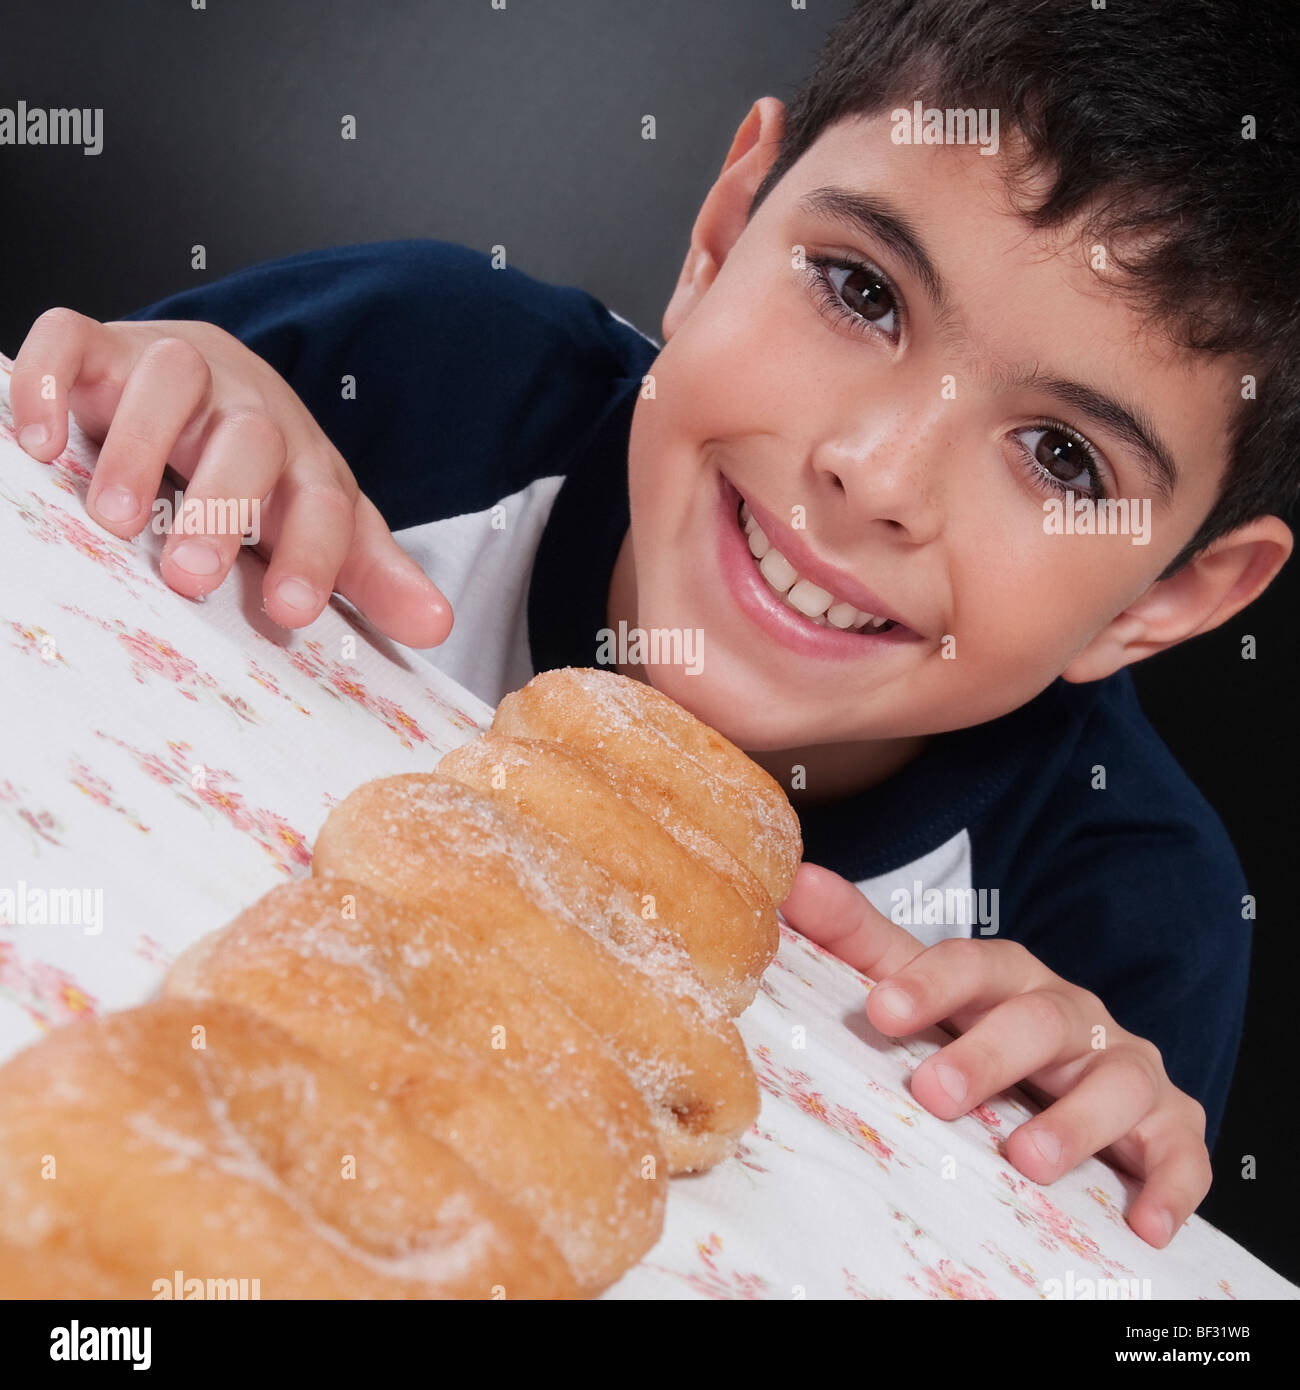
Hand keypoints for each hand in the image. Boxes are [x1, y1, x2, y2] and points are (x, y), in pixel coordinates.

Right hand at [9, 308, 451, 645]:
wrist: (212, 375)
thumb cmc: (265, 468)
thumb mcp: (323, 520)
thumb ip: (373, 574)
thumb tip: (436, 627)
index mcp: (305, 459)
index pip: (324, 502)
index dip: (315, 554)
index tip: (293, 609)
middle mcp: (245, 408)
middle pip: (252, 440)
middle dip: (225, 506)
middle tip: (191, 577)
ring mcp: (173, 369)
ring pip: (167, 380)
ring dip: (140, 447)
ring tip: (115, 520)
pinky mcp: (103, 348)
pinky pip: (72, 340)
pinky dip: (49, 381)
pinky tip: (39, 443)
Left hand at [781, 861, 1211, 1247]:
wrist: (1080, 1071)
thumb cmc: (984, 1026)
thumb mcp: (924, 985)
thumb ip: (860, 941)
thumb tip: (798, 881)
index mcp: (1010, 977)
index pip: (973, 964)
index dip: (930, 985)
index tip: (881, 1011)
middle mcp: (1072, 1013)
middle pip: (1039, 1020)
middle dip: (990, 1055)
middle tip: (935, 1095)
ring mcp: (1125, 1066)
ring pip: (1116, 1080)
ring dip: (1075, 1120)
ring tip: (1024, 1159)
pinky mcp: (1168, 1126)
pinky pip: (1180, 1151)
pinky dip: (1168, 1184)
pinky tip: (1141, 1221)